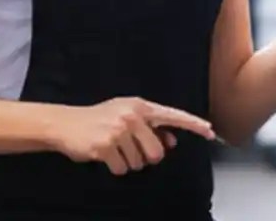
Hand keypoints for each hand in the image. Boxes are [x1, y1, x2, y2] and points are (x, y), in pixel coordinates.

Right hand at [57, 97, 215, 174]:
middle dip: (145, 157)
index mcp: (139, 106)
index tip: (210, 131)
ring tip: (112, 148)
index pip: (173, 115)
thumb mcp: (126, 117)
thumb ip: (150, 127)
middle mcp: (132, 116)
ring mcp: (118, 130)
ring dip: (127, 162)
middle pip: (157, 152)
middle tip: (128, 148)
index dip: (193, 124)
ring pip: (139, 163)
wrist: (65, 124)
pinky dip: (114, 167)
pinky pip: (122, 169)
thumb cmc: (99, 121)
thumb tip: (171, 143)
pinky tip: (104, 156)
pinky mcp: (106, 146)